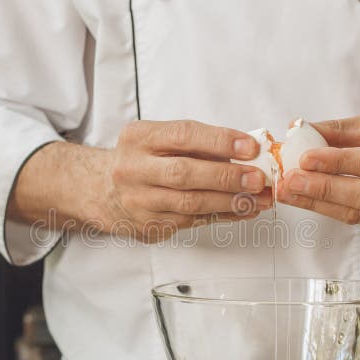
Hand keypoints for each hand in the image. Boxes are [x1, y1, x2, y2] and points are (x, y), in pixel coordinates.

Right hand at [97, 120, 271, 241]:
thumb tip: (248, 150)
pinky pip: (192, 221)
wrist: (101, 190)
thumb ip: (197, 142)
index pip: (183, 135)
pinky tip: (243, 211)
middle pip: (185, 173)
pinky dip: (222, 216)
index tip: (250, 147)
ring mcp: (139, 200)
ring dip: (230, 202)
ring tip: (258, 199)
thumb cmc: (142, 159)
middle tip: (258, 178)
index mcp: (140, 138)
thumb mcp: (158, 139)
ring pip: (190, 203)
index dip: (219, 141)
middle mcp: (134, 168)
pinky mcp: (149, 224)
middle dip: (227, 176)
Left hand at [277, 115, 359, 229]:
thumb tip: (297, 129)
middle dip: (324, 188)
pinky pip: (352, 220)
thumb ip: (337, 129)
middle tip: (291, 180)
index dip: (338, 162)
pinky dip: (324, 210)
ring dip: (316, 203)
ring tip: (286, 192)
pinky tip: (302, 199)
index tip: (305, 158)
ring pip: (357, 214)